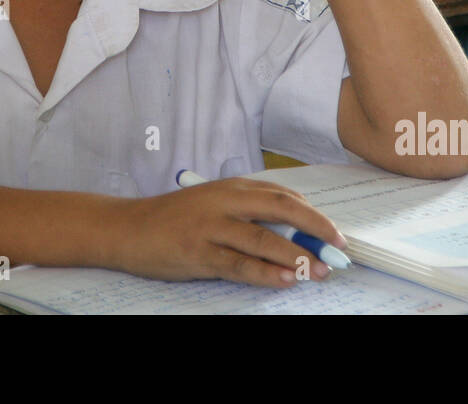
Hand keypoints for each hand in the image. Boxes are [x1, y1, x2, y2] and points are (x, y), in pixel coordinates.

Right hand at [110, 177, 348, 286]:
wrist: (128, 228)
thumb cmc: (174, 219)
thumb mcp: (213, 204)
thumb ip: (247, 213)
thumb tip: (293, 233)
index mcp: (231, 187)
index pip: (282, 195)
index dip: (312, 214)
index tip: (333, 233)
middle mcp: (224, 201)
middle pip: (280, 209)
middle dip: (315, 229)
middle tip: (338, 248)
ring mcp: (210, 227)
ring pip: (262, 238)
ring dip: (296, 256)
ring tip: (318, 270)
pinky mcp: (197, 252)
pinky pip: (238, 264)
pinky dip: (265, 272)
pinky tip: (285, 280)